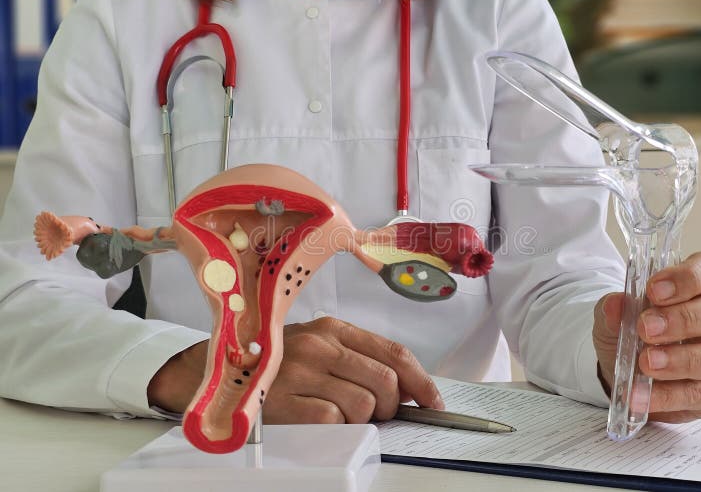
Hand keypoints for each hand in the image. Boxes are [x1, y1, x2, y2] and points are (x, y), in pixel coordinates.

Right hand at [147, 316, 443, 422]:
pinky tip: (315, 417)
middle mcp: (319, 345)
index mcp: (332, 329)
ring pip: (365, 405)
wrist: (215, 370)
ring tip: (336, 411)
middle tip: (377, 412)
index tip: (432, 400)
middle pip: (386, 381)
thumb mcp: (316, 346)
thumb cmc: (273, 361)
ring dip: (361, 418)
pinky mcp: (286, 400)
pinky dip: (335, 426)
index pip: (393, 352)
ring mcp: (301, 372)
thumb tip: (407, 387)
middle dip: (391, 406)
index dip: (420, 380)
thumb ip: (357, 358)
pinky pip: (335, 420)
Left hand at [593, 252, 700, 422]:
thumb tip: (614, 305)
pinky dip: (669, 395)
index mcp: (700, 288)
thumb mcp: (612, 318)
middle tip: (645, 328)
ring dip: (682, 360)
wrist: (627, 373)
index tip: (653, 289)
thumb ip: (613, 309)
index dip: (686, 277)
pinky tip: (642, 395)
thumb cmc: (631, 334)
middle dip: (684, 319)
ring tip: (646, 364)